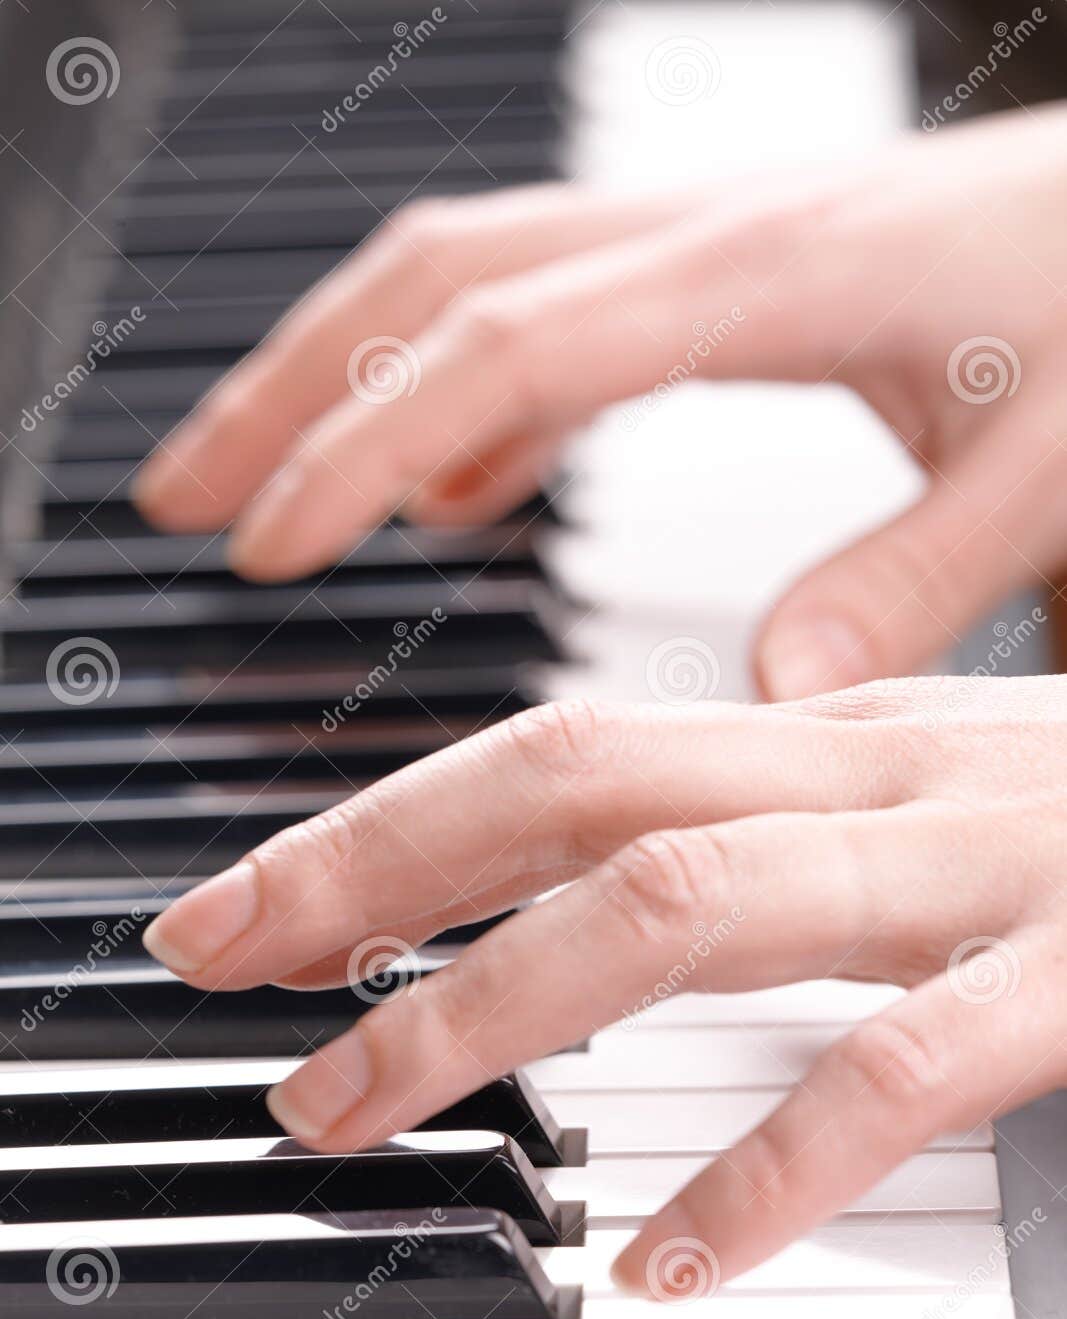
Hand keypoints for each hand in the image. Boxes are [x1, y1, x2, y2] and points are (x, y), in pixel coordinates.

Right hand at [132, 107, 1066, 698]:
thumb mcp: (1046, 459)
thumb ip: (917, 576)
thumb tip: (782, 692)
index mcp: (765, 281)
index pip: (505, 347)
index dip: (365, 440)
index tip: (267, 545)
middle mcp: (706, 240)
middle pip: (435, 284)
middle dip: (292, 389)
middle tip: (186, 503)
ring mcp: (700, 245)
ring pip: (466, 283)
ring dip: (346, 380)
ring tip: (259, 493)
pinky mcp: (717, 276)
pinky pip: (546, 318)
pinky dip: (466, 403)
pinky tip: (450, 494)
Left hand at [142, 679, 1066, 1292]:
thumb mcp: (928, 806)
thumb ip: (777, 831)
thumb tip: (597, 886)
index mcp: (846, 740)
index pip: (563, 750)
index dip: (385, 819)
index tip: (252, 905)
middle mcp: (890, 777)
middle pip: (578, 781)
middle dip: (373, 867)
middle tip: (225, 961)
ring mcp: (993, 868)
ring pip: (694, 897)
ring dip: (495, 1004)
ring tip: (358, 1102)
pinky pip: (910, 1067)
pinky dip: (772, 1163)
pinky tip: (668, 1253)